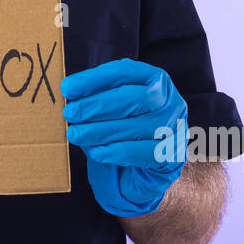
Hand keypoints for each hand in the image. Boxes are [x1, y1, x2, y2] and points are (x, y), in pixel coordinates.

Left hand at [61, 58, 188, 216]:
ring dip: (100, 130)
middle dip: (96, 106)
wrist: (141, 170)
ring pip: (137, 126)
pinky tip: (96, 152)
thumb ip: (96, 97)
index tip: (67, 88)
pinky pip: (143, 152)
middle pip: (133, 98)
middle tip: (70, 113)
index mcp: (154, 79)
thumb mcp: (111, 108)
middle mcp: (170, 100)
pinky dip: (116, 151)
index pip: (124, 72)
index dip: (93, 79)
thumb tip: (70, 95)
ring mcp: (175, 127)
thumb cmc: (123, 130)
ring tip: (75, 134)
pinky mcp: (173, 154)